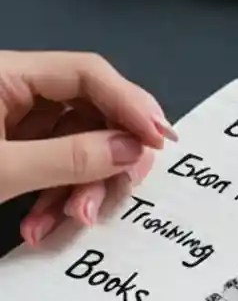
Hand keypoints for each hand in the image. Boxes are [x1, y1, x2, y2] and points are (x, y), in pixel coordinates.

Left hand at [0, 51, 177, 243]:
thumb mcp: (0, 170)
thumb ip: (68, 158)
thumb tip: (132, 150)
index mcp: (5, 74)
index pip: (88, 74)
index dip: (130, 104)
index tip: (158, 140)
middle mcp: (12, 90)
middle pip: (86, 114)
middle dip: (101, 164)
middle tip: (107, 198)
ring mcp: (8, 122)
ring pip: (72, 147)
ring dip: (76, 190)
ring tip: (65, 224)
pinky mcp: (6, 150)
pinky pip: (48, 166)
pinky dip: (52, 197)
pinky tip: (41, 226)